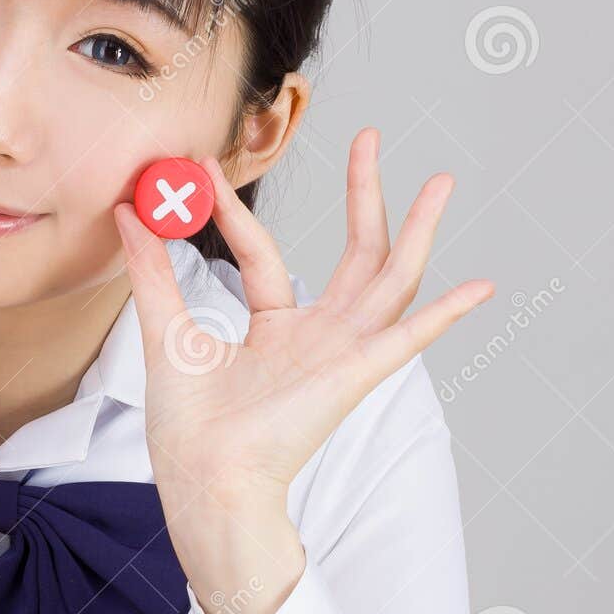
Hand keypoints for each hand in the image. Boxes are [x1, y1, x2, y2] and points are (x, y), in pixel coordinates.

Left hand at [113, 128, 491, 613]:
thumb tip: (130, 212)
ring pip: (392, 280)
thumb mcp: (168, 332)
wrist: (202, 478)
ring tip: (441, 181)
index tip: (207, 169)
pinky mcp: (354, 374)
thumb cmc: (189, 429)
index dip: (236, 212)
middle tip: (369, 136)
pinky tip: (482, 286)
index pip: (266, 256)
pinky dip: (445, 314)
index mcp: (276, 333)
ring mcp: (341, 356)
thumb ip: (155, 273)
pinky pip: (409, 339)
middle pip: (355, 255)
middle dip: (365, 195)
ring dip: (418, 231)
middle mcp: (317, 340)